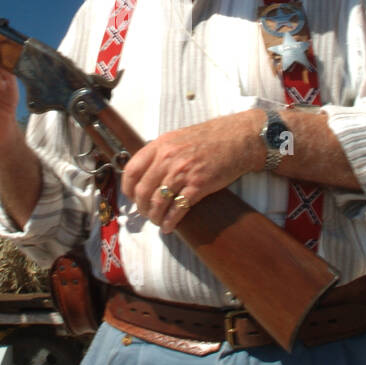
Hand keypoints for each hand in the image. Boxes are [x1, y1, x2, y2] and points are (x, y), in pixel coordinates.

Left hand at [121, 111, 261, 233]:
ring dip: (154, 216)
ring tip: (157, 221)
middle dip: (141, 206)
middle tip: (145, 213)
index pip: (132, 170)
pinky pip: (178, 208)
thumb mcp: (178, 138)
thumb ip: (161, 152)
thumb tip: (147, 171)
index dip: (128, 188)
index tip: (131, 197)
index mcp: (160, 145)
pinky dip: (170, 221)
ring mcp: (183, 172)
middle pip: (143, 190)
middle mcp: (168, 158)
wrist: (238, 138)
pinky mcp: (199, 185)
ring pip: (158, 201)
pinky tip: (168, 226)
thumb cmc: (210, 138)